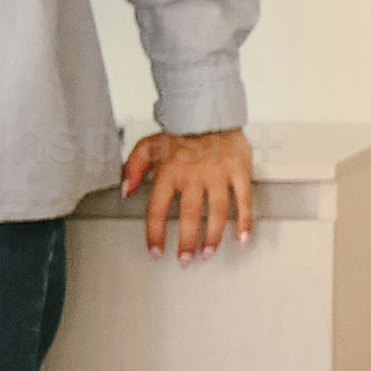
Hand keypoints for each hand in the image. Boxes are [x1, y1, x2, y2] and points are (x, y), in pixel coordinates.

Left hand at [126, 127, 255, 257]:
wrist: (208, 109)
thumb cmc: (179, 131)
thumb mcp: (148, 145)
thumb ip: (133, 168)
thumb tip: (125, 191)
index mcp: (169, 172)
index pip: (157, 210)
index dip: (155, 235)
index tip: (155, 252)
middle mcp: (193, 176)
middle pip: (189, 217)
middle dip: (187, 243)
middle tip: (185, 260)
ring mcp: (218, 175)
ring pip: (217, 213)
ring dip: (212, 237)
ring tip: (208, 254)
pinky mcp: (239, 171)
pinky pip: (244, 200)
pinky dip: (245, 221)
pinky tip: (242, 238)